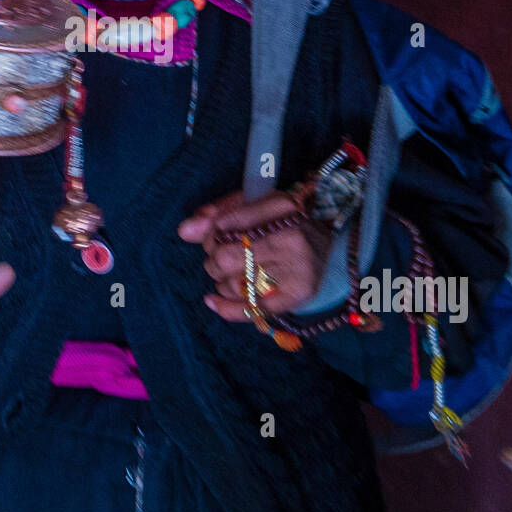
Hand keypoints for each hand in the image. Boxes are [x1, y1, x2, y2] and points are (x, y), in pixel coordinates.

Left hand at [177, 191, 330, 322]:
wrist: (327, 236)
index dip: (211, 234)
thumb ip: (219, 212)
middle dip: (214, 257)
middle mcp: (292, 242)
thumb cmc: (285, 217)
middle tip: (221, 254)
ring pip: (234, 284)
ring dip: (222, 280)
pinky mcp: (297, 297)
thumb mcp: (256, 202)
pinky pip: (251, 309)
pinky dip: (226, 308)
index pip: (224, 228)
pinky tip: (212, 300)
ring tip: (233, 271)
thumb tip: (184, 231)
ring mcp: (296, 273)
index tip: (217, 234)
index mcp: (282, 210)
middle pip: (224, 259)